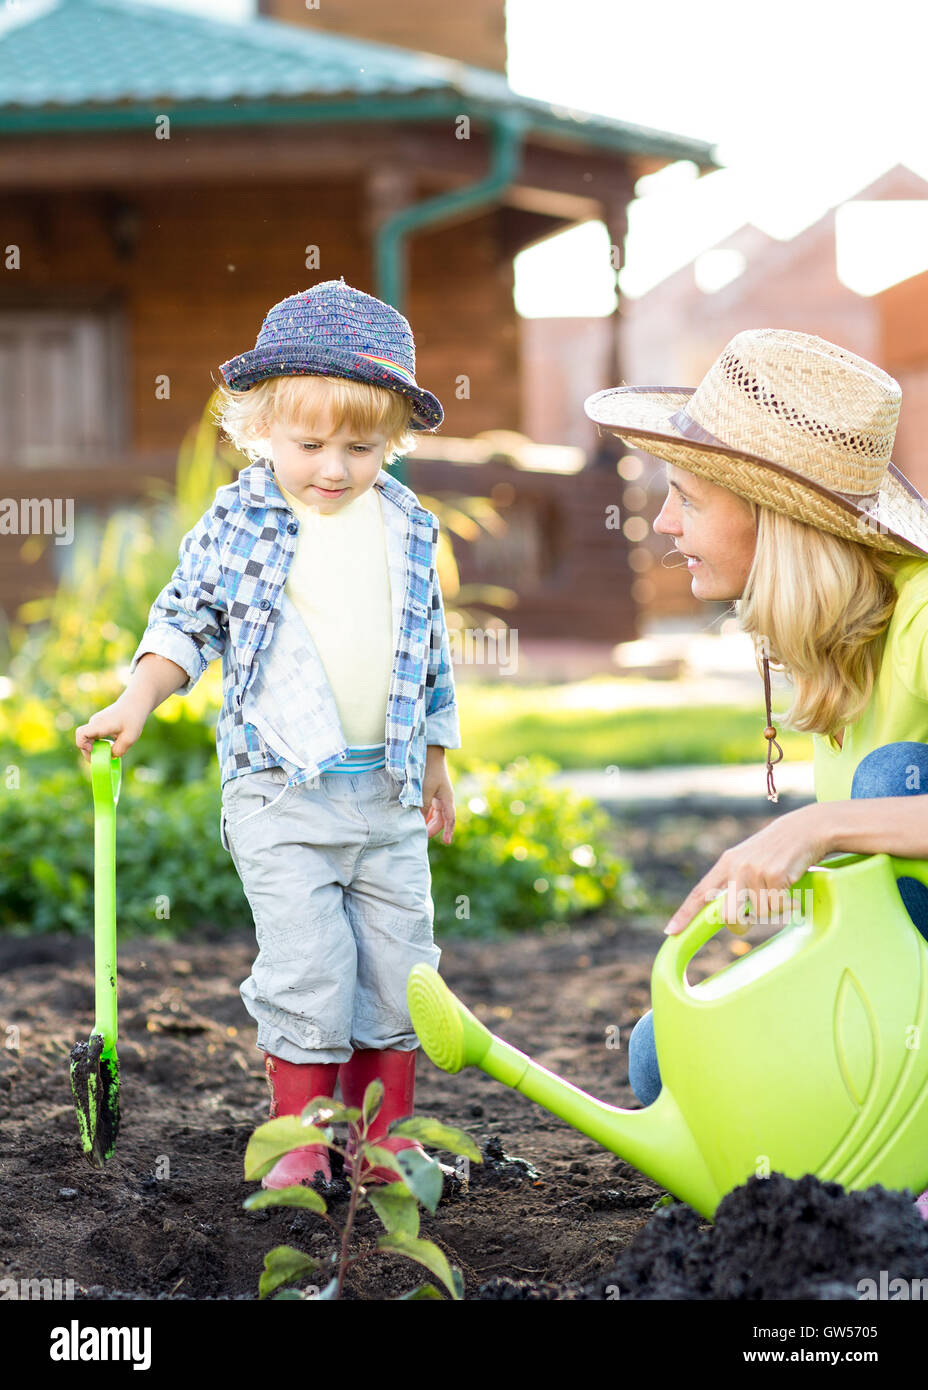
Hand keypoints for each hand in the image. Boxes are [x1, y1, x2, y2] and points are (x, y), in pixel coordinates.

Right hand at [75, 695, 145, 761]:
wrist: (135, 702)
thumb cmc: (133, 718)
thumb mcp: (130, 738)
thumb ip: (119, 750)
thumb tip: (111, 756)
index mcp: (100, 725)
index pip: (81, 734)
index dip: (82, 745)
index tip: (93, 750)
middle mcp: (94, 723)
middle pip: (83, 740)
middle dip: (90, 752)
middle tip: (104, 758)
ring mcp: (96, 722)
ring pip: (89, 739)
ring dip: (97, 747)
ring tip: (111, 749)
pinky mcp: (99, 723)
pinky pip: (94, 736)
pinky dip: (100, 743)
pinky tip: (112, 743)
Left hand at [422, 748, 454, 843]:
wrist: (428, 751)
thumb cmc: (428, 770)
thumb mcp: (424, 790)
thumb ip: (423, 806)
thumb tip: (419, 821)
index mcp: (447, 798)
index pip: (450, 819)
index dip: (448, 831)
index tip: (447, 843)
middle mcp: (444, 797)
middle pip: (441, 818)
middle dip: (433, 828)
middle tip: (423, 837)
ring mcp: (438, 793)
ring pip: (435, 812)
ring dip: (428, 821)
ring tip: (418, 828)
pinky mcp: (431, 789)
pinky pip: (430, 805)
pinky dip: (425, 813)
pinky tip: (417, 815)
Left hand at [663, 804, 830, 936]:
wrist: (804, 829)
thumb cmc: (776, 850)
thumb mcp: (747, 860)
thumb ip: (733, 882)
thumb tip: (725, 914)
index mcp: (726, 863)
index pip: (700, 893)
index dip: (684, 914)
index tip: (671, 931)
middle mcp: (737, 867)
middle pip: (728, 916)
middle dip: (739, 925)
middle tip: (749, 921)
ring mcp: (755, 871)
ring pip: (759, 914)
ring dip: (772, 908)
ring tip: (779, 886)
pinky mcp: (775, 876)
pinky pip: (777, 907)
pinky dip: (787, 904)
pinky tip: (790, 886)